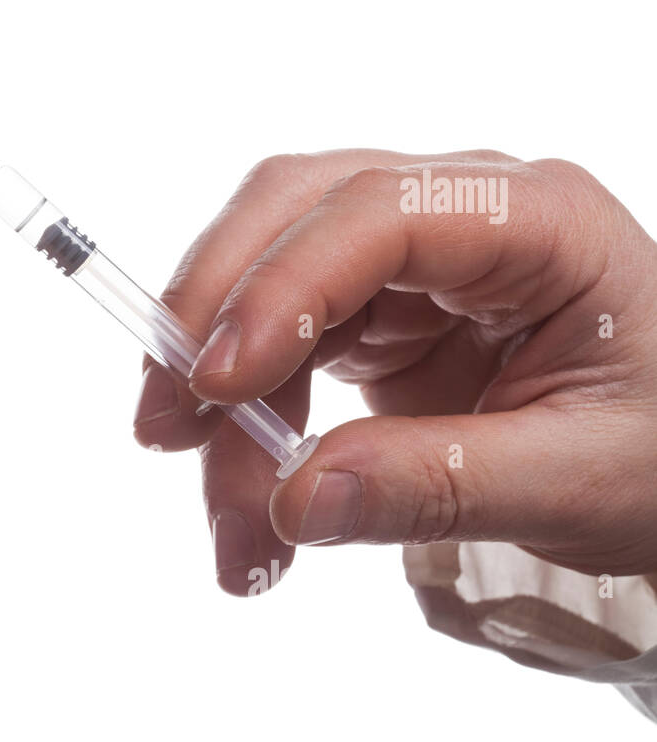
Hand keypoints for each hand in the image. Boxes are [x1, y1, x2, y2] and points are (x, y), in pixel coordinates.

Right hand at [133, 150, 656, 595]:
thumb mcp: (579, 480)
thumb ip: (439, 484)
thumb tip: (294, 501)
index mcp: (537, 221)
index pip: (377, 214)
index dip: (279, 288)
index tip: (214, 386)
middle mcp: (461, 215)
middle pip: (291, 214)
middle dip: (210, 318)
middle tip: (162, 430)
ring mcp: (411, 260)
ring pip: (264, 282)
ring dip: (218, 398)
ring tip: (229, 527)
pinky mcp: (377, 311)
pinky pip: (278, 340)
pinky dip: (244, 417)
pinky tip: (248, 493)